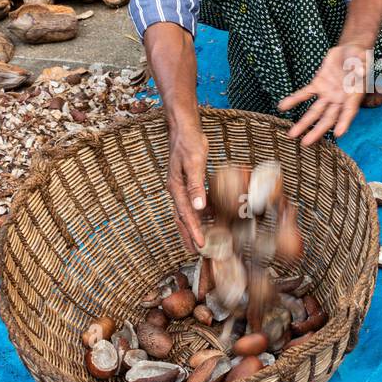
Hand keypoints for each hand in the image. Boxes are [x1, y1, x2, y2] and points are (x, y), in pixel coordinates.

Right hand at [166, 115, 208, 251]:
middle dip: (189, 236)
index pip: (185, 215)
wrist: (184, 128)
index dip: (194, 232)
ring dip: (191, 228)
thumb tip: (198, 208)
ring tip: (199, 242)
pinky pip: (190, 203)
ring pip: (184, 213)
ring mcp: (179, 187)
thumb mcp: (194, 163)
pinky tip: (206, 219)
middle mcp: (175, 190)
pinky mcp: (186, 182)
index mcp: (176, 188)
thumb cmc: (189, 142)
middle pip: (181, 219)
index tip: (201, 246)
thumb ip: (196, 186)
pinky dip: (197, 214)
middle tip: (197, 253)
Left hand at [279, 42, 369, 144]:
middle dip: (317, 131)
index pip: (349, 111)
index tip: (338, 134)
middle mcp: (340, 100)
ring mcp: (327, 94)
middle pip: (328, 118)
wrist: (349, 52)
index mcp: (353, 96)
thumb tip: (359, 71)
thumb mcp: (362, 59)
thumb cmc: (359, 57)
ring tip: (292, 135)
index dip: (344, 122)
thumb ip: (360, 65)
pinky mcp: (318, 85)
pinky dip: (293, 100)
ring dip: (303, 123)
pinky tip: (282, 107)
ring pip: (315, 111)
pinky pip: (304, 94)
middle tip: (306, 143)